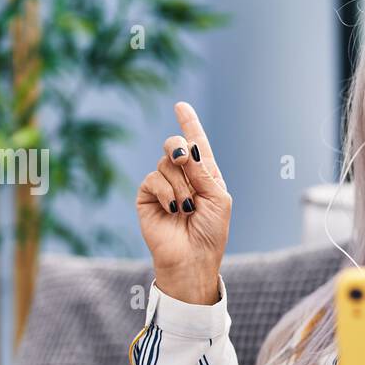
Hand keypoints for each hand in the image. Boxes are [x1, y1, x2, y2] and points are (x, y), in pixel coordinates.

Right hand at [136, 101, 232, 303]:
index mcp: (204, 176)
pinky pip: (153, 179)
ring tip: (187, 208)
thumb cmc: (211, 232)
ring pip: (165, 163)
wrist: (193, 259)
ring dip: (181, 185)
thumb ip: (203, 171)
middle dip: (178, 147)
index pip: (196, 145)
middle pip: (174, 145)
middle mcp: (183, 178)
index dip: (189, 123)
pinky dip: (167, 192)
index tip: (181, 105)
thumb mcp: (217, 199)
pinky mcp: (147, 197)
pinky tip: (174, 210)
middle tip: (183, 159)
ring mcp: (163, 187)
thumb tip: (185, 148)